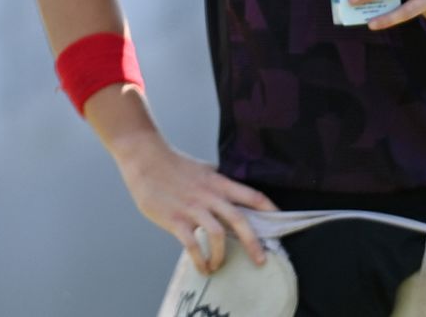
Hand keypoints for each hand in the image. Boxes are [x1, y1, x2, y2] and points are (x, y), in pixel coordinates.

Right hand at [111, 130, 276, 274]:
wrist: (145, 158)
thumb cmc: (171, 163)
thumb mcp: (201, 168)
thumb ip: (216, 179)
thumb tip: (228, 184)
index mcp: (217, 182)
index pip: (251, 194)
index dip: (268, 209)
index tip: (280, 221)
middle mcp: (209, 196)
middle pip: (239, 220)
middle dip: (253, 243)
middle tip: (261, 260)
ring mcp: (192, 208)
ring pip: (217, 235)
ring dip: (222, 255)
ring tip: (218, 265)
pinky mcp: (175, 219)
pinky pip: (192, 244)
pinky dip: (200, 259)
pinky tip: (202, 267)